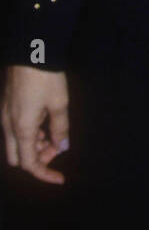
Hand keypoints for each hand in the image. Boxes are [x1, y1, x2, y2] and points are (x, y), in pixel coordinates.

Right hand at [1, 66, 69, 184]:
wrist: (30, 51)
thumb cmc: (46, 78)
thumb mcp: (60, 104)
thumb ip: (61, 129)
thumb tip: (62, 148)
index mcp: (22, 129)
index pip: (29, 164)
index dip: (44, 174)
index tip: (61, 178)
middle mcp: (8, 126)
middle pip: (17, 158)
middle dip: (37, 160)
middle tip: (56, 149)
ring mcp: (4, 116)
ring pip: (15, 144)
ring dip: (34, 146)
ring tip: (54, 134)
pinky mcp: (6, 107)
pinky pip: (14, 130)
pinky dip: (29, 134)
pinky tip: (44, 123)